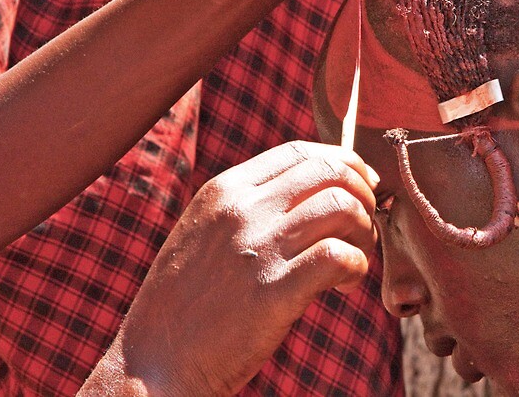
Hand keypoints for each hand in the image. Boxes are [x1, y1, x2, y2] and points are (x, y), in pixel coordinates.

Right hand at [80, 142, 378, 396]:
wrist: (154, 367)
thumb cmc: (186, 305)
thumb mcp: (205, 235)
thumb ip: (250, 208)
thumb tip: (314, 191)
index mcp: (223, 191)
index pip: (300, 152)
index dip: (343, 163)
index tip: (361, 186)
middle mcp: (241, 210)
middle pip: (329, 171)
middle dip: (362, 195)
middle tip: (362, 228)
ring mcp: (256, 249)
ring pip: (342, 207)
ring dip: (365, 232)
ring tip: (355, 259)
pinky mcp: (273, 292)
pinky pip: (339, 256)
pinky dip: (357, 267)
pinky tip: (346, 285)